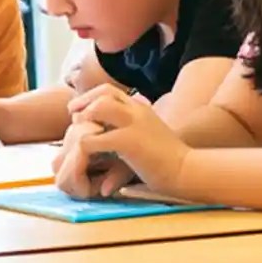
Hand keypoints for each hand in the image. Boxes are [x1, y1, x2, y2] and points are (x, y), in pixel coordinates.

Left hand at [58, 85, 189, 197]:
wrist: (188, 171)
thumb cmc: (169, 159)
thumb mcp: (148, 136)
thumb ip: (129, 129)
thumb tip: (109, 132)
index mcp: (141, 108)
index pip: (109, 91)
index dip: (91, 97)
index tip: (79, 109)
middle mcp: (138, 111)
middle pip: (103, 93)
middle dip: (83, 102)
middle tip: (72, 116)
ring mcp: (134, 124)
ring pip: (100, 107)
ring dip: (85, 119)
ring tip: (79, 133)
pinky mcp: (129, 142)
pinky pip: (96, 138)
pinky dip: (85, 145)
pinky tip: (85, 155)